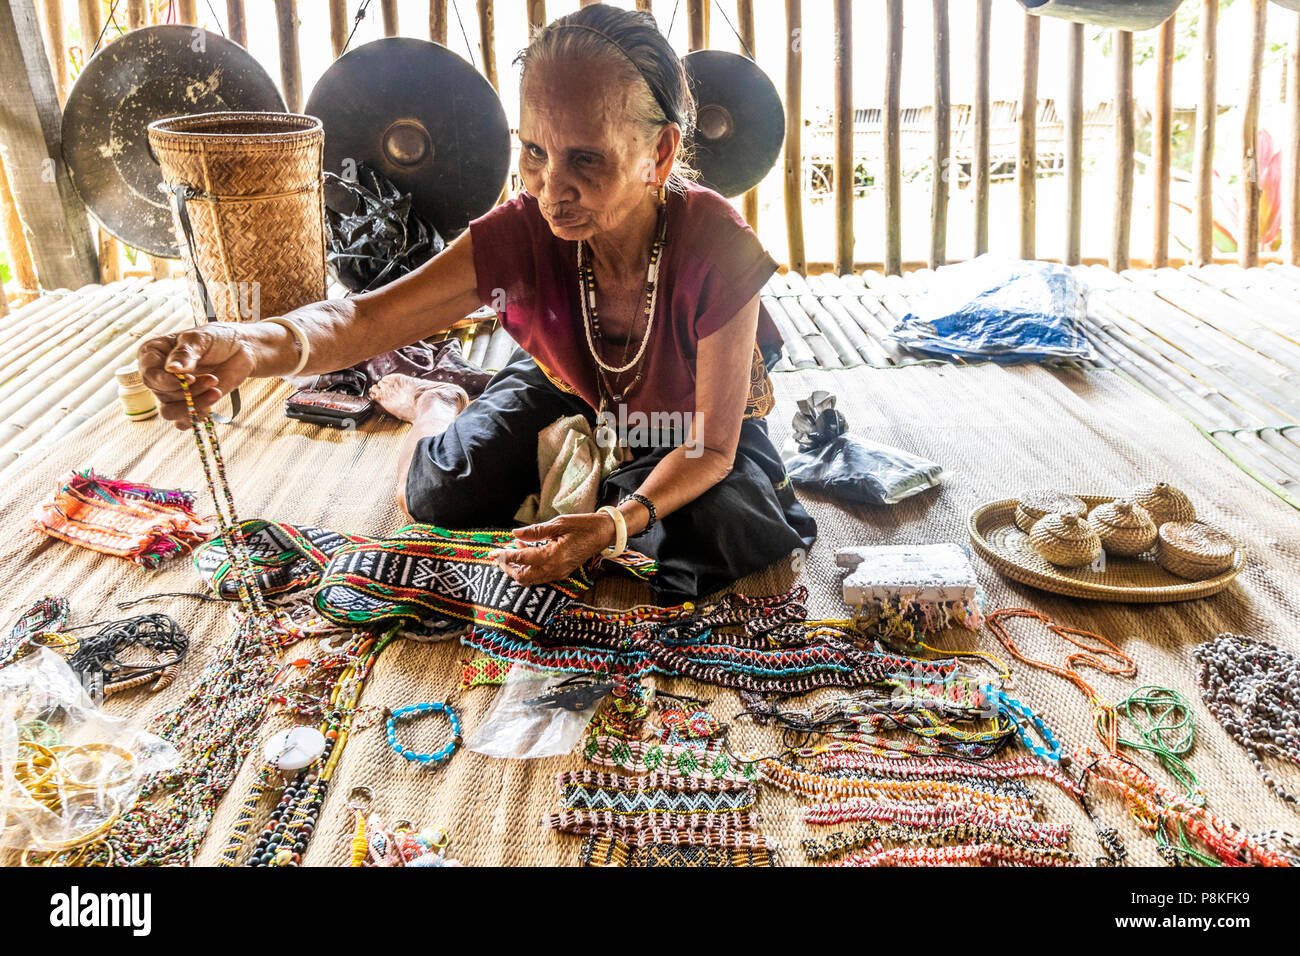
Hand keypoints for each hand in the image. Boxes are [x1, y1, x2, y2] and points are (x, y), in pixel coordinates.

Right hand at [138, 324, 253, 428]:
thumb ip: (185, 353)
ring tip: (216, 391)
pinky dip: (197, 417)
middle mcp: (158, 375)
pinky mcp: (187, 405)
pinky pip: (182, 422)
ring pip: (170, 412)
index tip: (191, 379)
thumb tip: (171, 369)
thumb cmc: (216, 339)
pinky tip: (212, 403)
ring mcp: (171, 392)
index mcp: (152, 354)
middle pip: (162, 395)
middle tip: (213, 379)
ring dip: (194, 405)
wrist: (240, 350)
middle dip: (190, 391)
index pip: (149, 374)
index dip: (167, 381)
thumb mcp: (201, 339)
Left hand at [486, 513, 614, 585]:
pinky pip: (539, 576)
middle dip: (508, 568)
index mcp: (553, 556)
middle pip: (523, 577)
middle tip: (500, 555)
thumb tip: (514, 534)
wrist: (604, 533)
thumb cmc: (583, 525)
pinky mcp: (561, 572)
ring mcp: (559, 573)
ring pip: (530, 579)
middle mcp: (554, 569)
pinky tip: (526, 553)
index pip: (522, 560)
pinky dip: (528, 568)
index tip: (492, 553)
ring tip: (514, 550)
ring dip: (518, 568)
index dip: (505, 556)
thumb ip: (535, 531)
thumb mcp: (558, 523)